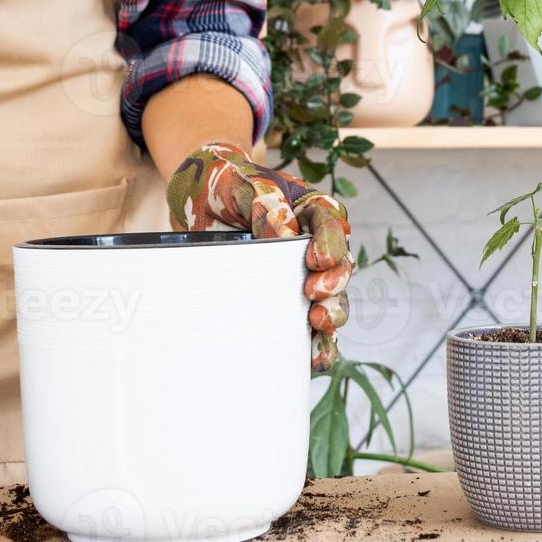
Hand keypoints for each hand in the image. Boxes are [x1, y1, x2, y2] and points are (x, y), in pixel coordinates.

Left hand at [166, 142, 351, 370]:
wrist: (201, 200)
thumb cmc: (228, 184)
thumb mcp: (245, 183)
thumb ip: (267, 203)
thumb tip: (287, 235)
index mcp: (313, 211)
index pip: (333, 227)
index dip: (330, 246)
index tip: (315, 261)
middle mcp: (316, 245)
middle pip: (340, 268)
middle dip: (334, 285)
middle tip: (314, 294)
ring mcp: (302, 276)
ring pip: (333, 301)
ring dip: (332, 317)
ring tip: (318, 324)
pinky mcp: (285, 300)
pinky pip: (309, 327)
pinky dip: (316, 344)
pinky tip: (313, 358)